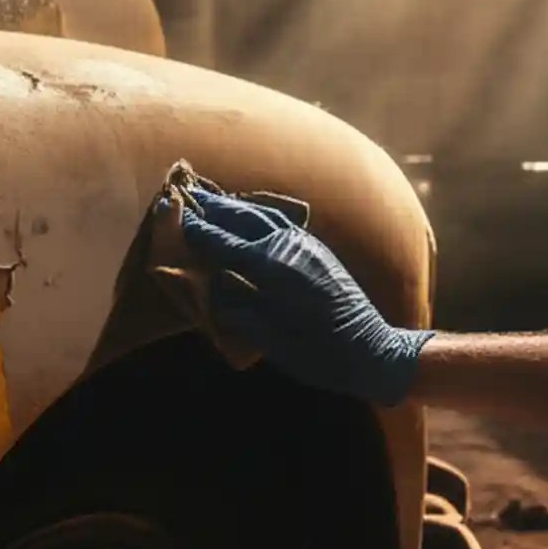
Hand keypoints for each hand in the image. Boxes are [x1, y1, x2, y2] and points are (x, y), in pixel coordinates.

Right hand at [179, 187, 433, 405]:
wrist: (371, 350)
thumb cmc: (317, 353)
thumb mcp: (268, 337)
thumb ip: (237, 309)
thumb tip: (213, 289)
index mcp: (272, 269)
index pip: (224, 243)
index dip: (198, 231)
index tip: (176, 219)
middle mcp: (288, 247)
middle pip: (243, 217)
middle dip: (214, 207)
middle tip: (187, 195)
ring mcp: (306, 245)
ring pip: (264, 214)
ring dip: (237, 205)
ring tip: (214, 199)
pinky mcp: (318, 249)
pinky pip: (281, 221)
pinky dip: (259, 213)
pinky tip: (250, 216)